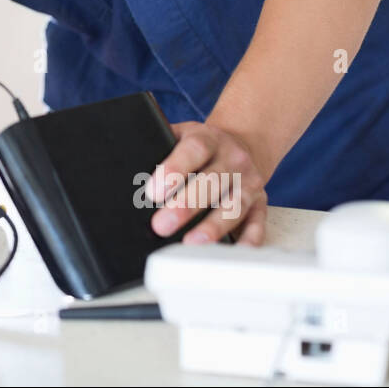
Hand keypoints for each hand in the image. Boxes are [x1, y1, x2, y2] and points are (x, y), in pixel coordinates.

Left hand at [145, 121, 269, 245]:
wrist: (242, 143)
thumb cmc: (200, 147)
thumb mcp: (182, 135)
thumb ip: (161, 147)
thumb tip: (128, 168)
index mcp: (208, 138)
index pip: (194, 150)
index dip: (175, 169)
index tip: (154, 191)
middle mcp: (232, 159)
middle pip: (212, 182)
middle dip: (186, 206)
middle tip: (161, 225)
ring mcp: (249, 182)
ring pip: (235, 206)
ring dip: (214, 226)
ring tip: (191, 242)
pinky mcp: (260, 203)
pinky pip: (258, 223)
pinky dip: (249, 239)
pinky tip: (234, 251)